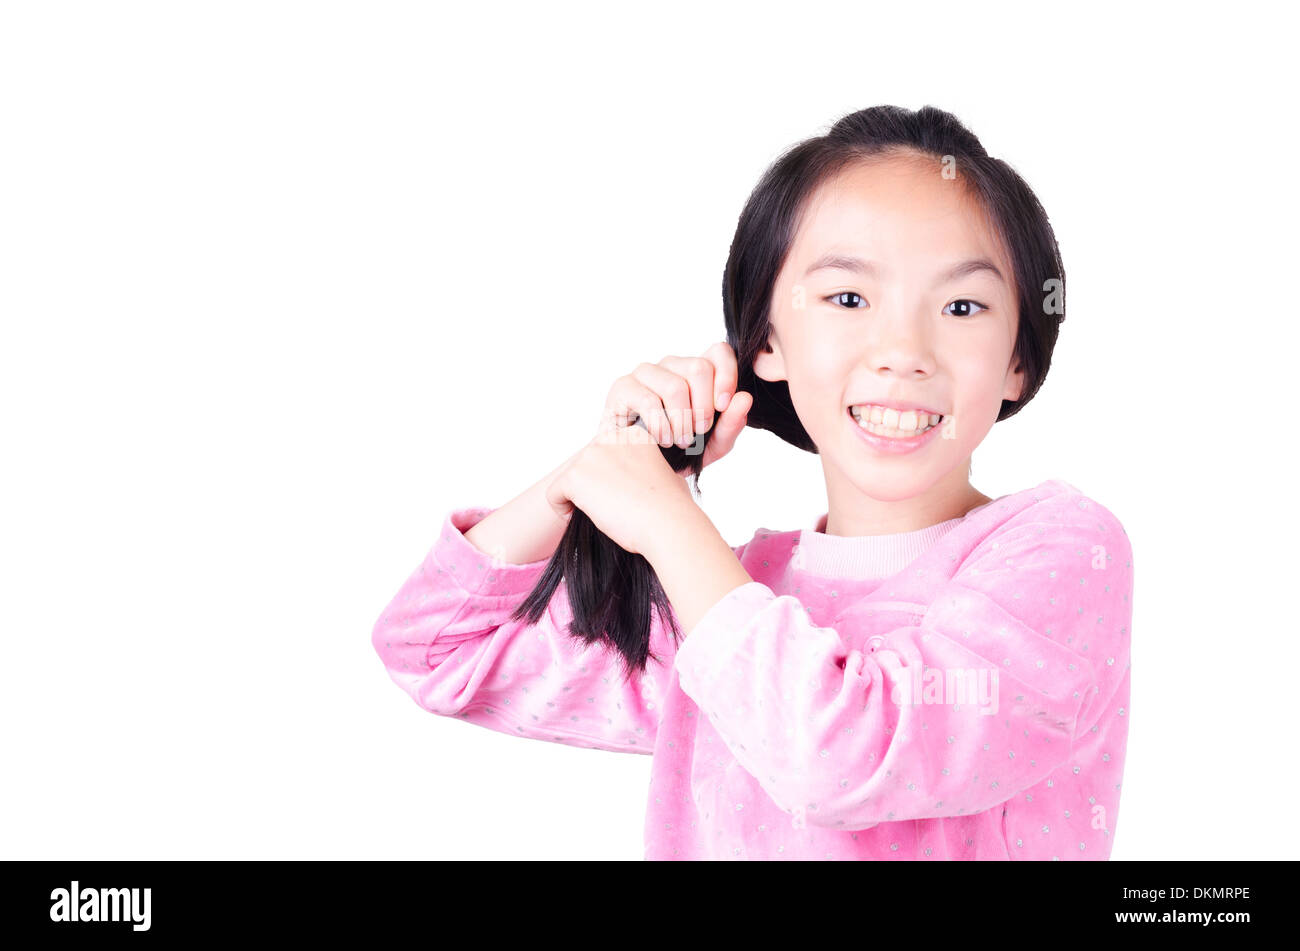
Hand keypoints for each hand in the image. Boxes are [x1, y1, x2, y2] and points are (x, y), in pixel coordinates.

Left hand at [545, 421, 699, 557]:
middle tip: (610, 509)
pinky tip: (581, 519)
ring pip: (571, 480)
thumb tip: (650, 480)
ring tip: (602, 515)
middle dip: (594, 488)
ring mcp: (591, 455)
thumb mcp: (668, 476)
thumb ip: (650, 470)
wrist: (668, 522)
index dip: (610, 479)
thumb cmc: (673, 508)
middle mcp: (610, 438)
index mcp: (633, 435)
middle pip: (587, 466)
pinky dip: (562, 510)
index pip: (606, 456)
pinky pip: (554, 495)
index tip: (623, 497)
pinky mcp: (575, 475)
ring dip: (581, 499)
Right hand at [598, 341, 752, 474]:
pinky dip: (661, 426)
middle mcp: (671, 365)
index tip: (723, 406)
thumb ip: (731, 423)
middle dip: (704, 407)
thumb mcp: (714, 444)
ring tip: (680, 441)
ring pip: (675, 386)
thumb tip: (745, 398)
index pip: (719, 352)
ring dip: (682, 421)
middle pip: (699, 368)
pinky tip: (663, 440)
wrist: (641, 470)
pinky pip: (649, 400)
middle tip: (699, 432)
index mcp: (696, 372)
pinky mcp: (623, 387)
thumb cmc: (678, 452)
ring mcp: (646, 373)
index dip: (727, 375)